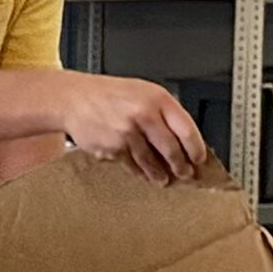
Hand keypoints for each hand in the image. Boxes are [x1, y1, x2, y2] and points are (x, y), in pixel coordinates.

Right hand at [58, 74, 207, 186]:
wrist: (74, 99)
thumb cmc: (109, 95)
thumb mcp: (142, 92)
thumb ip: (163, 111)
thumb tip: (182, 137)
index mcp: (157, 99)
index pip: (186, 129)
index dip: (195, 148)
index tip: (199, 158)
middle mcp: (143, 115)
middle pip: (171, 148)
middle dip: (180, 165)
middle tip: (185, 173)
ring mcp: (127, 133)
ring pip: (151, 160)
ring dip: (160, 173)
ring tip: (164, 179)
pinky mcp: (112, 148)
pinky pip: (131, 165)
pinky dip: (140, 172)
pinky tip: (144, 175)